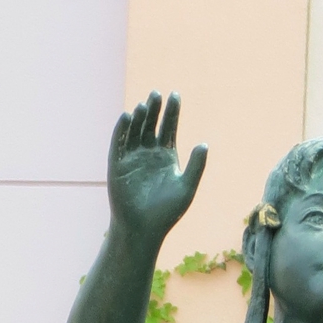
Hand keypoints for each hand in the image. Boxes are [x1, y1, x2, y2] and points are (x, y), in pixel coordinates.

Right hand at [108, 92, 206, 244]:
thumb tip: (204, 144)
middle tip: (158, 94)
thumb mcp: (186, 187)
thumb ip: (196, 166)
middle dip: (154, 110)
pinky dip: (122, 130)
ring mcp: (132, 158)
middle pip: (152, 125)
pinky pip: (119, 143)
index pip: (169, 128)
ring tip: (145, 104)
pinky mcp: (117, 165)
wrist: (143, 229)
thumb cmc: (166, 212)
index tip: (175, 95)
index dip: (172, 112)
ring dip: (139, 117)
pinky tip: (127, 117)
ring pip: (135, 131)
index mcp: (167, 156)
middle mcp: (149, 154)